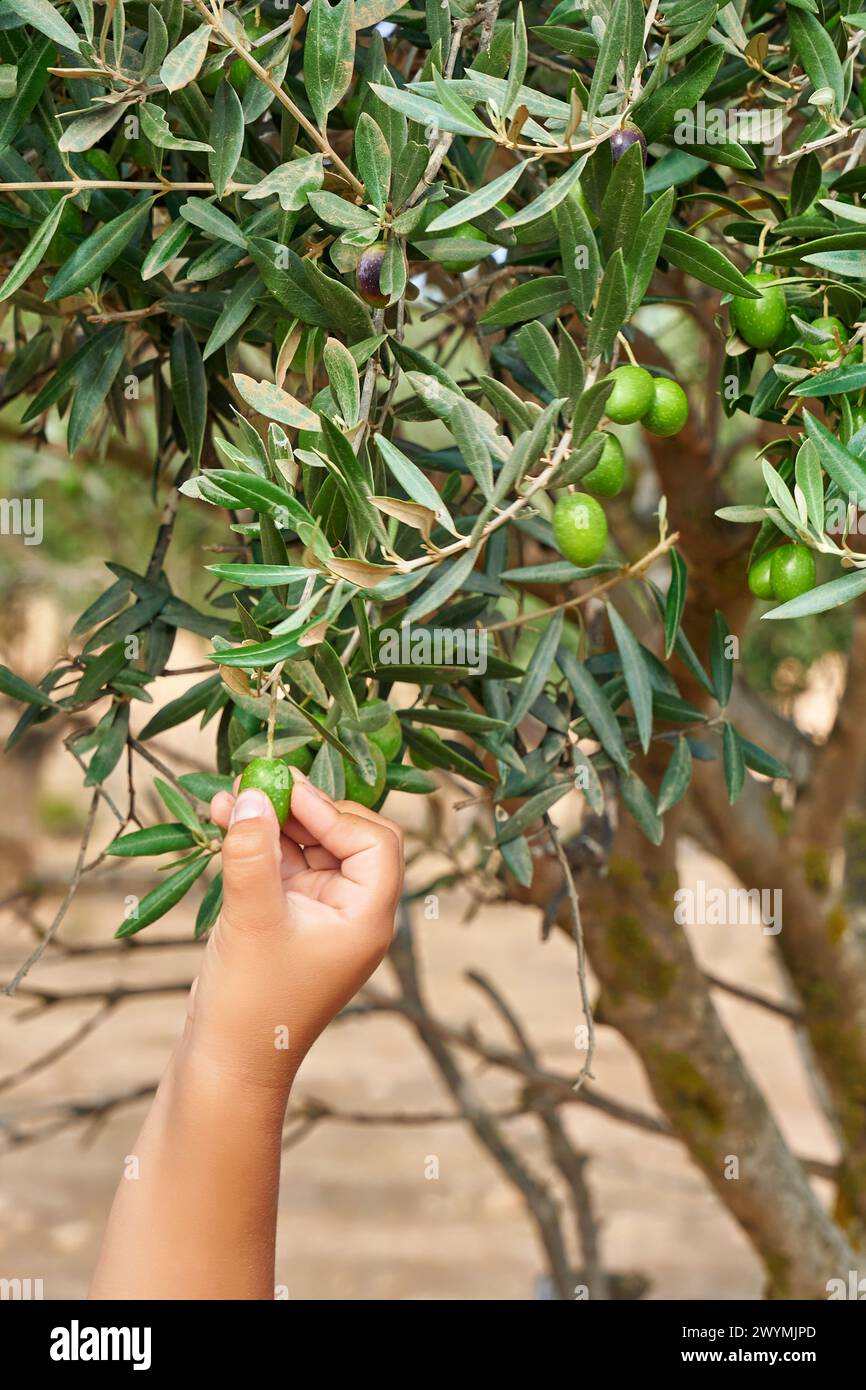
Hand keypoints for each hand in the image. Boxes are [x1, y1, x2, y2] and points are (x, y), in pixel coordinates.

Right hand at [179, 769, 403, 1096]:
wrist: (226, 1065)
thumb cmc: (253, 1002)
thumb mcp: (252, 917)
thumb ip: (253, 853)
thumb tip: (255, 794)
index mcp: (368, 917)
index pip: (374, 843)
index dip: (333, 811)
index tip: (286, 791)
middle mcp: (353, 912)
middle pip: (344, 837)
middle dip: (301, 809)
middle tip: (259, 780)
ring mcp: (321, 915)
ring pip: (308, 847)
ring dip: (273, 821)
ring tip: (229, 796)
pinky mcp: (289, 918)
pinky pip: (283, 867)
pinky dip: (258, 844)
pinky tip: (224, 820)